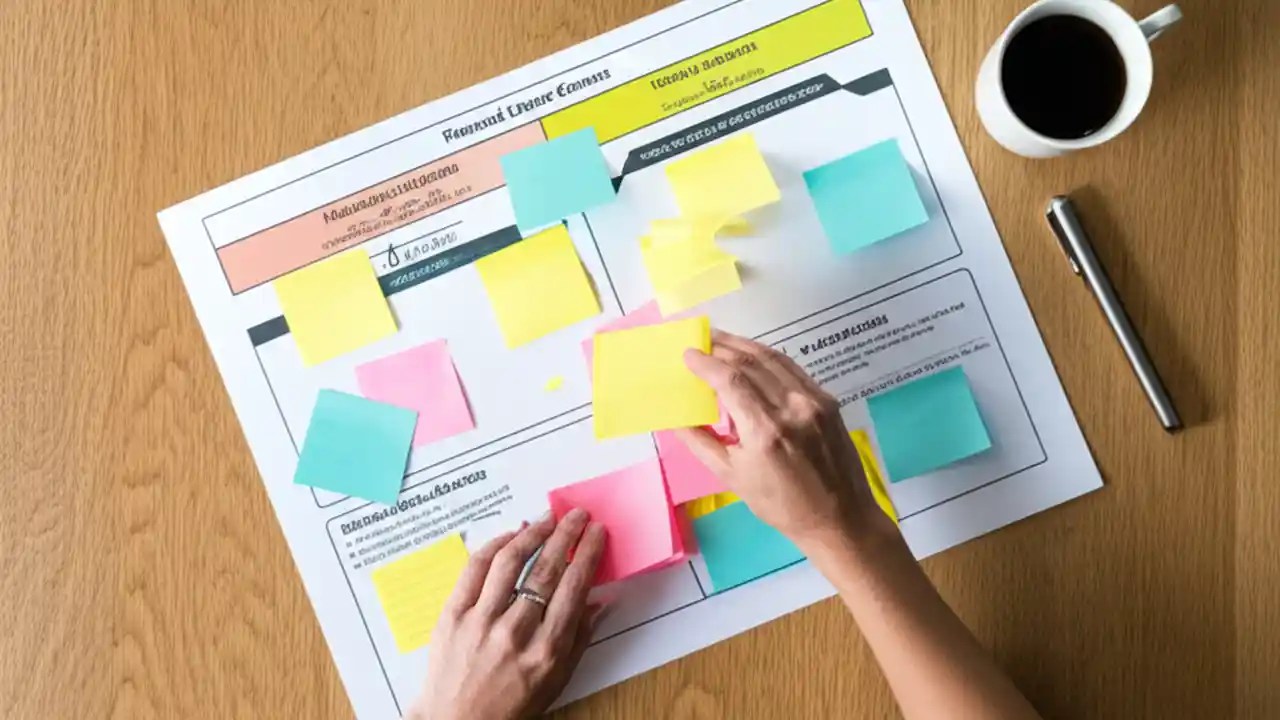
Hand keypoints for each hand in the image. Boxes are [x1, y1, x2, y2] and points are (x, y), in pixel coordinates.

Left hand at [408, 510, 606, 719]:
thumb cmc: (511, 706)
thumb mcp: (557, 680)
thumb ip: (580, 638)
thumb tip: (600, 600)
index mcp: (546, 650)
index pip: (573, 587)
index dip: (587, 553)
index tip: (596, 532)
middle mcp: (515, 632)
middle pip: (546, 569)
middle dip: (566, 535)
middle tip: (577, 515)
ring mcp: (481, 621)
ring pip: (510, 561)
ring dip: (533, 533)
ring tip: (547, 518)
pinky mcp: (453, 615)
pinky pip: (475, 569)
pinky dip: (495, 545)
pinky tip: (511, 536)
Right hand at [678, 331, 892, 547]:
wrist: (840, 518)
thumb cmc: (781, 505)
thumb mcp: (733, 478)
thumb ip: (701, 443)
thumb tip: (675, 418)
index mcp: (765, 431)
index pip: (730, 380)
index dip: (706, 362)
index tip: (687, 353)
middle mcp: (791, 408)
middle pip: (750, 362)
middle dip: (722, 347)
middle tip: (701, 339)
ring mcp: (814, 401)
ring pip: (773, 359)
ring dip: (745, 345)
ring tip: (722, 339)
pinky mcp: (828, 401)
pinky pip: (793, 369)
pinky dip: (769, 358)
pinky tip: (754, 356)